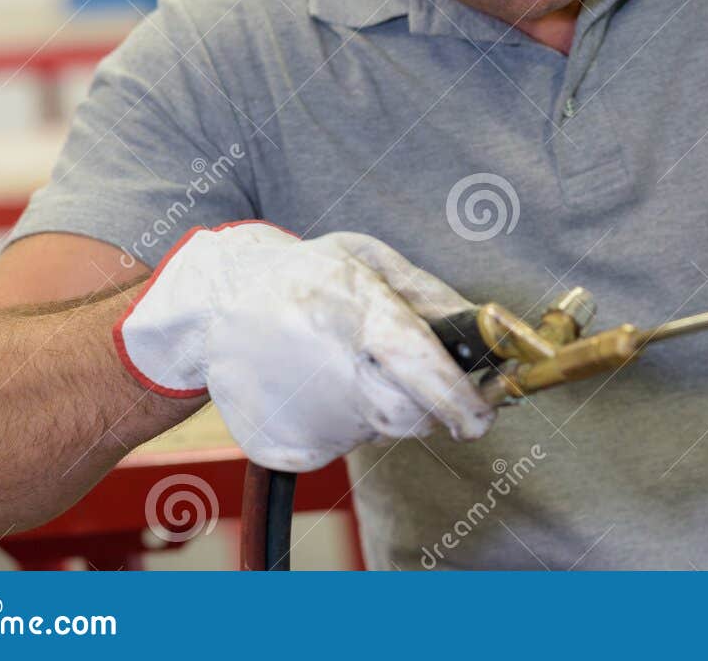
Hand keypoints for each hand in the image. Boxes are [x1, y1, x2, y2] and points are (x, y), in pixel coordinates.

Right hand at [114, 223, 493, 471]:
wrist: (218, 305)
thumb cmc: (307, 278)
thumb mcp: (370, 260)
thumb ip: (432, 296)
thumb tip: (489, 331)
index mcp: (352, 312)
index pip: (421, 367)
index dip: (460, 397)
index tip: (484, 413)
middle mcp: (326, 368)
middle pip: (408, 415)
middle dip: (430, 405)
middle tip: (413, 376)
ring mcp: (300, 413)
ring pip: (378, 431)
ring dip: (382, 406)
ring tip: (346, 363)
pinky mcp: (282, 447)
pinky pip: (340, 446)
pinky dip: (344, 422)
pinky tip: (316, 385)